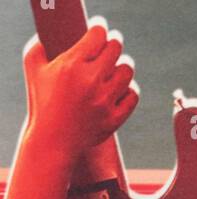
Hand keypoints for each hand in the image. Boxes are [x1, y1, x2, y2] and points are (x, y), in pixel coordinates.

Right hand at [22, 18, 138, 167]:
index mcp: (72, 65)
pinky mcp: (114, 118)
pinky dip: (129, 89)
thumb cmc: (42, 103)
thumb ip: (39, 47)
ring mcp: (105, 101)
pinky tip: (121, 88)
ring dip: (123, 65)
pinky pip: (133, 96)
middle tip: (111, 44)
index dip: (100, 28)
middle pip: (115, 49)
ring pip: (127, 71)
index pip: (97, 35)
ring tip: (117, 66)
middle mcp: (91, 81)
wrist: (53, 141)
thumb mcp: (34, 71)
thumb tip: (47, 37)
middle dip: (113, 42)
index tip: (100, 29)